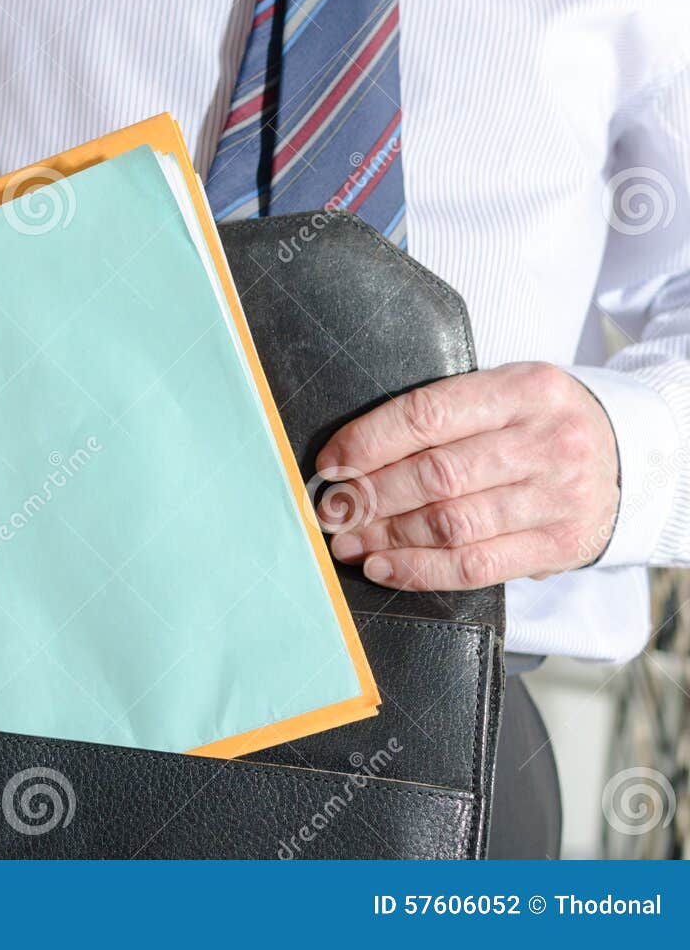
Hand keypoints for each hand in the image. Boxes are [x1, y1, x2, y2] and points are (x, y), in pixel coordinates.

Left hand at [313, 362, 619, 589]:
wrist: (630, 455)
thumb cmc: (538, 424)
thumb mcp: (503, 395)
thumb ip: (443, 417)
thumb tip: (352, 455)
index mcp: (524, 389)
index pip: (426, 415)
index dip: (367, 442)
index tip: (329, 463)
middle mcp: (547, 441)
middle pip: (436, 475)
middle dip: (369, 496)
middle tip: (331, 511)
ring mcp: (559, 496)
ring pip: (451, 524)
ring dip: (386, 538)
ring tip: (347, 542)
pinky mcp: (561, 545)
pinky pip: (476, 566)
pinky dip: (420, 571)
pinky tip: (384, 567)